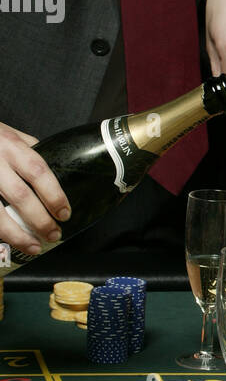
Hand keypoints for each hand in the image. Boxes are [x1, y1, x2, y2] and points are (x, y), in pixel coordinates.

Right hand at [0, 123, 69, 254]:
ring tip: (33, 246)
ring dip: (17, 234)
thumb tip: (57, 171)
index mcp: (11, 146)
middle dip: (40, 220)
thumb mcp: (11, 134)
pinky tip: (6, 243)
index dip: (54, 195)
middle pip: (20, 195)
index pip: (38, 172)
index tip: (65, 213)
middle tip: (53, 234)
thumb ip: (30, 151)